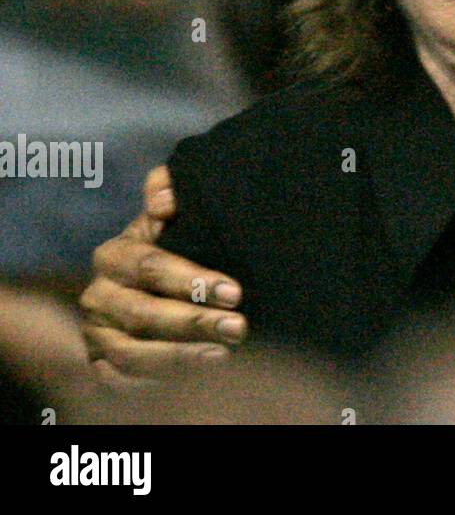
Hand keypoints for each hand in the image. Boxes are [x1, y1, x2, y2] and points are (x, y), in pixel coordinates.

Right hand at [79, 167, 247, 384]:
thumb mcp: (173, 217)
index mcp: (114, 255)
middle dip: (195, 322)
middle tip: (239, 327)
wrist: (154, 288)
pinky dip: (159, 383)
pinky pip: (124, 383)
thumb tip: (166, 198)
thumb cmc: (174, 246)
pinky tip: (197, 378)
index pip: (152, 266)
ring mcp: (96, 336)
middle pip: (144, 314)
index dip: (192, 280)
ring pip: (133, 353)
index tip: (234, 292)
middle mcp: (97, 296)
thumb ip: (169, 191)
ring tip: (224, 354)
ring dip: (182, 357)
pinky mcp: (100, 368)